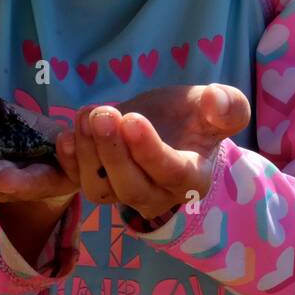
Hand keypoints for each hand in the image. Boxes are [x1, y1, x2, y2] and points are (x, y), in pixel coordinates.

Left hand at [57, 84, 251, 220]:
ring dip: (87, 154)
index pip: (171, 172)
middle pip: (131, 187)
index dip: (149, 150)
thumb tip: (217, 100)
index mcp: (193, 178)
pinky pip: (79, 183)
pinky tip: (66, 135)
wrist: (171, 127)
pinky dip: (68, 163)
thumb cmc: (197, 118)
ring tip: (86, 116)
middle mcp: (158, 194)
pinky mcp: (100, 183)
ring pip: (101, 189)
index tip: (132, 119)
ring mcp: (125, 193)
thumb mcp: (222, 106)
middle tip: (102, 114)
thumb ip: (229, 106)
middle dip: (113, 152)